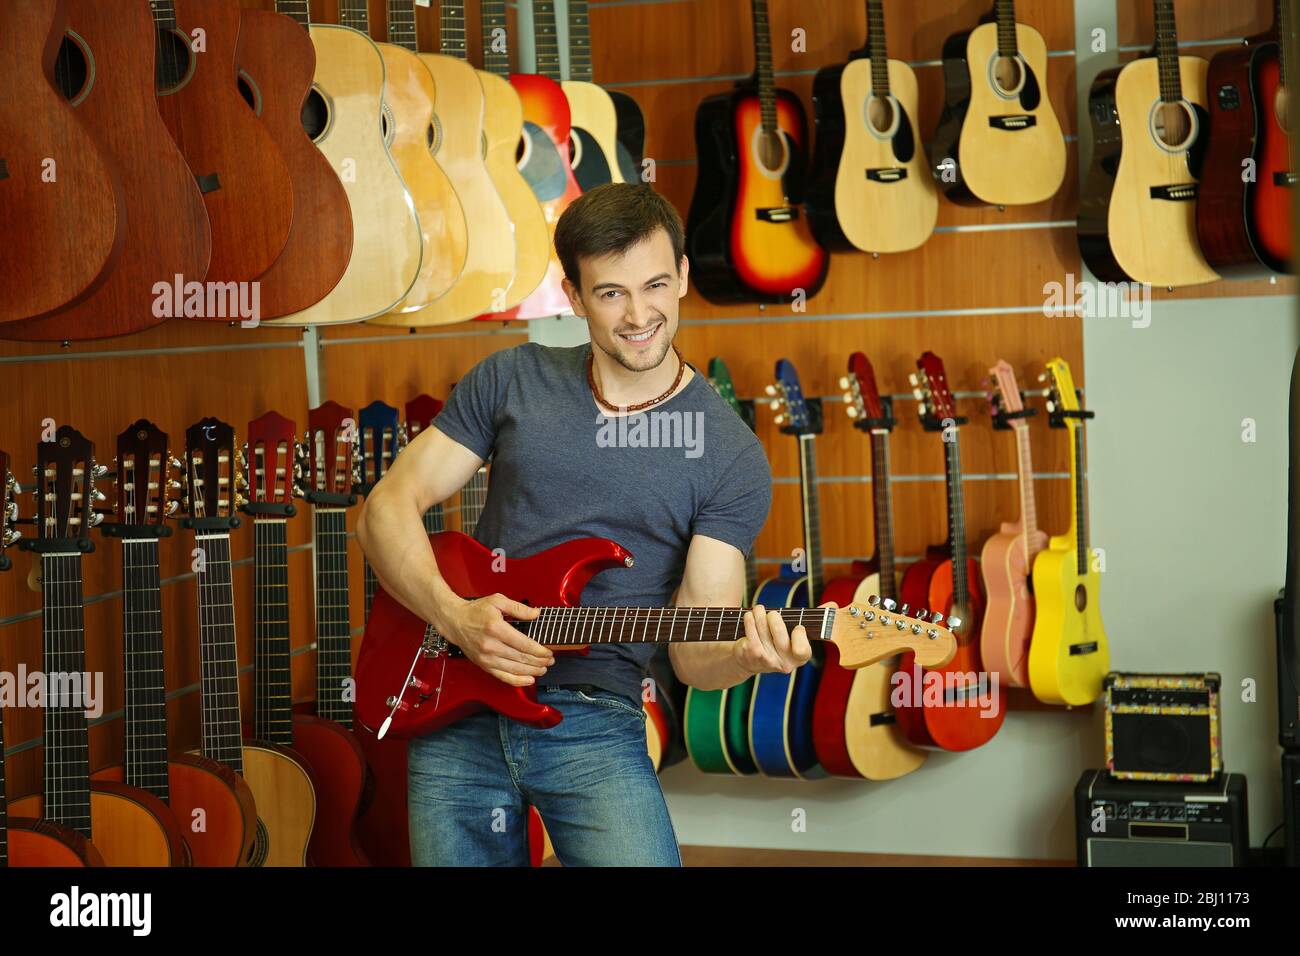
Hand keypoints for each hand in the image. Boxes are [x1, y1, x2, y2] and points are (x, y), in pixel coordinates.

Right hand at [436, 593, 551, 686]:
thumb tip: (536, 614)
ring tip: (543, 669)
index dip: (539, 650)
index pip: (524, 644)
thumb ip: (518, 608)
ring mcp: (486, 658)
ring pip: (514, 669)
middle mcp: (490, 645)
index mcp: (496, 628)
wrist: (455, 621)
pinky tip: (528, 680)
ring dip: (532, 671)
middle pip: (521, 658)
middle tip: (550, 661)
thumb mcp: (497, 601)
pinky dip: (517, 681)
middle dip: (539, 661)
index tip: (549, 652)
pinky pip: (503, 677)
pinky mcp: (483, 665)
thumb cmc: (475, 611)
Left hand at [733, 601, 828, 674]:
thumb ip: (817, 619)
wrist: (749, 660)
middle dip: (775, 620)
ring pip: (764, 633)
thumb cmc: (778, 641)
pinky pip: (752, 636)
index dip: (799, 637)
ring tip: (759, 609)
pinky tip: (749, 615)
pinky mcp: (753, 656)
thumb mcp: (797, 632)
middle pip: (780, 637)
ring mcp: (768, 661)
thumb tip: (833, 605)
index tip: (798, 626)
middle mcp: (785, 663)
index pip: (802, 651)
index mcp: (801, 657)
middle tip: (772, 613)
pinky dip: (750, 623)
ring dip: (760, 617)